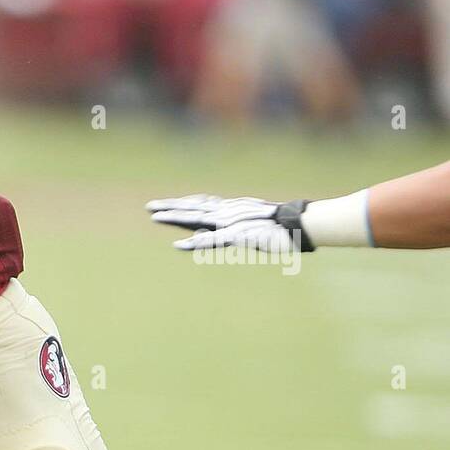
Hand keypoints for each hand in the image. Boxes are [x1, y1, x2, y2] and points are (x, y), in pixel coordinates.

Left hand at [147, 195, 313, 252]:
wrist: (300, 225)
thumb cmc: (279, 227)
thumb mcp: (254, 225)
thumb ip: (239, 226)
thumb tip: (227, 231)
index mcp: (230, 211)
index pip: (201, 204)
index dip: (182, 204)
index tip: (163, 204)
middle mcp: (227, 213)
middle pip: (193, 208)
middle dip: (170, 207)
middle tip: (149, 206)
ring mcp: (230, 224)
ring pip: (197, 219)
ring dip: (176, 218)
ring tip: (155, 217)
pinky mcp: (236, 236)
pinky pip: (211, 240)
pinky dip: (195, 243)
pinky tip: (179, 245)